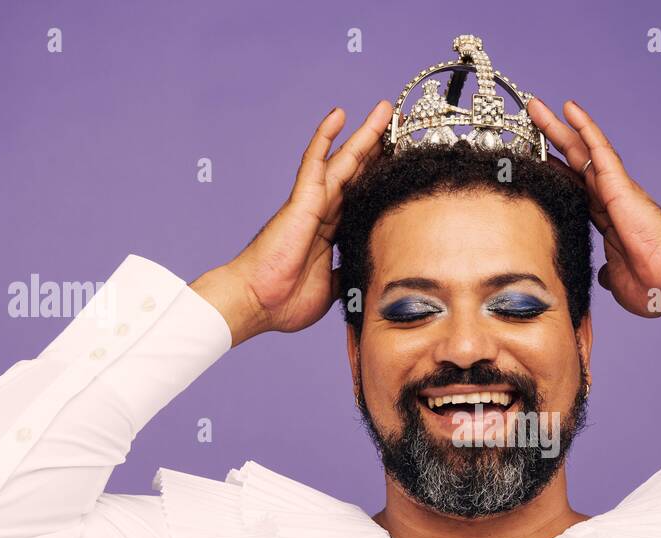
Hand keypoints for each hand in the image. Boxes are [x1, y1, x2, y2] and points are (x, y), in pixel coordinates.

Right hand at [192, 100, 394, 345]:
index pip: (362, 198)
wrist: (257, 304)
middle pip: (357, 173)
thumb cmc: (285, 301)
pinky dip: (325, 137)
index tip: (402, 163)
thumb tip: (370, 271)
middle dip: (379, 149)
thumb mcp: (333, 289)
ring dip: (365, 135)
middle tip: (400, 124)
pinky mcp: (301, 201)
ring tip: (385, 110)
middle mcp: (323, 213)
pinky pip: (314, 162)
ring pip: (343, 161)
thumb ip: (349, 273)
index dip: (381, 180)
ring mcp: (312, 204)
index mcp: (332, 233)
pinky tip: (339, 114)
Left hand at [526, 97, 660, 321]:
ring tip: (538, 107)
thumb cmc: (654, 286)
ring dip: (561, 129)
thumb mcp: (617, 281)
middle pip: (576, 165)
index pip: (578, 193)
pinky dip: (585, 129)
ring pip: (584, 151)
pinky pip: (599, 150)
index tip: (540, 162)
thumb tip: (601, 273)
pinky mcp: (621, 185)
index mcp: (610, 224)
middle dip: (553, 143)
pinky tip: (570, 110)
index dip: (559, 176)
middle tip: (531, 121)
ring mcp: (617, 190)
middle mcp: (613, 201)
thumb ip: (606, 272)